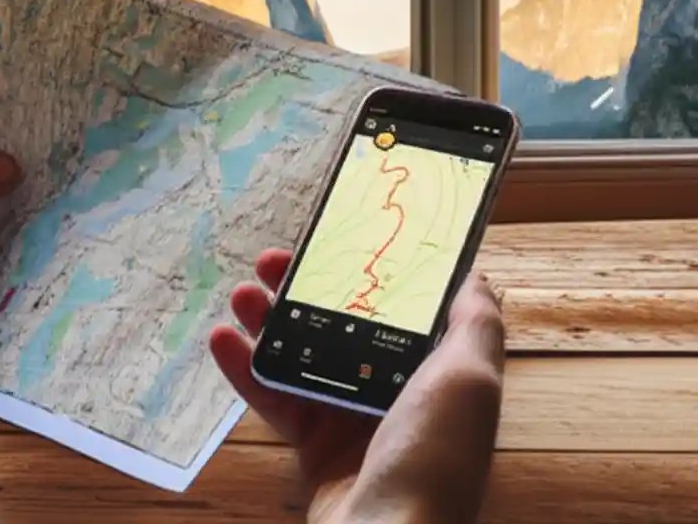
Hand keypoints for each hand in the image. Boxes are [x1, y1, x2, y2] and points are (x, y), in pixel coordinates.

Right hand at [211, 250, 504, 523]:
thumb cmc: (434, 460)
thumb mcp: (470, 379)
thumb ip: (474, 324)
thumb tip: (474, 276)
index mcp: (443, 372)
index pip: (409, 308)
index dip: (379, 271)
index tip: (347, 236)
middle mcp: (402, 394)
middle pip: (351, 325)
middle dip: (312, 288)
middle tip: (276, 258)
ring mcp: (356, 422)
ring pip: (308, 357)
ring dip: (272, 321)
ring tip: (244, 290)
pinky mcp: (317, 449)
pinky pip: (278, 400)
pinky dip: (248, 371)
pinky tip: (223, 339)